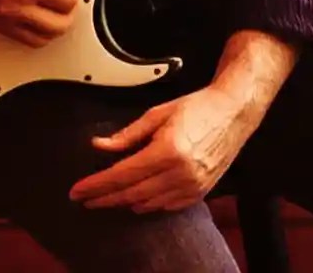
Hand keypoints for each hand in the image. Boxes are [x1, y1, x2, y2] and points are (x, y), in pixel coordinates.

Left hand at [68, 86, 262, 212]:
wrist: (234, 111)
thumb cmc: (199, 107)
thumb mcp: (158, 114)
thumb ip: (128, 134)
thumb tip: (100, 145)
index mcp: (167, 150)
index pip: (122, 175)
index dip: (97, 184)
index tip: (78, 190)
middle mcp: (180, 172)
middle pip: (132, 193)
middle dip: (105, 198)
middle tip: (85, 199)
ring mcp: (193, 184)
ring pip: (149, 203)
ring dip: (125, 202)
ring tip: (108, 198)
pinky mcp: (202, 190)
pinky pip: (168, 206)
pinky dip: (150, 204)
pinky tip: (138, 199)